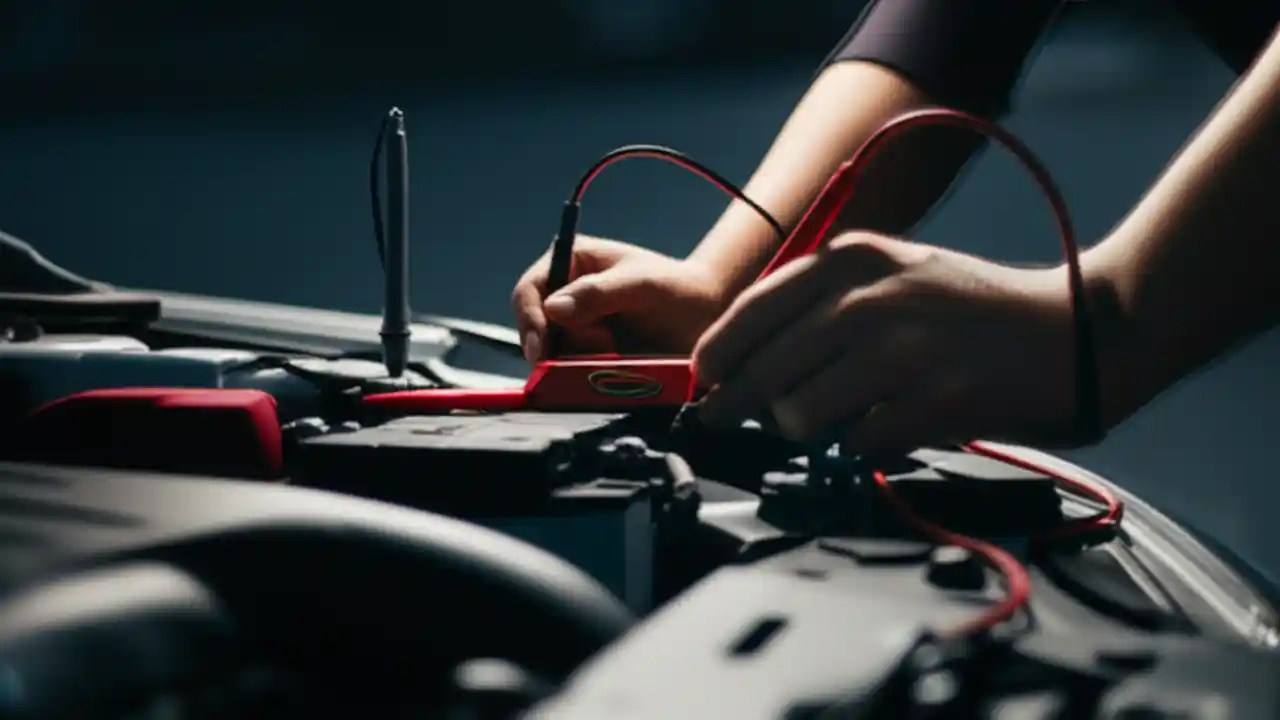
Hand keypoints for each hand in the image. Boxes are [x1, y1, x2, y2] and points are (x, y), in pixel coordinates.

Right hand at [511, 235, 729, 362]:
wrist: (705, 319)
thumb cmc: (677, 288)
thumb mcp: (641, 285)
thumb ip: (598, 293)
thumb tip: (553, 309)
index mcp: (571, 262)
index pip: (529, 290)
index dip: (530, 320)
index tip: (542, 349)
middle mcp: (565, 296)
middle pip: (535, 329)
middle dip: (554, 349)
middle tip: (591, 356)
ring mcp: (575, 330)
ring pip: (551, 357)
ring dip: (571, 366)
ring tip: (614, 357)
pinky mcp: (587, 358)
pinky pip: (570, 375)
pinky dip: (583, 379)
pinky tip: (614, 370)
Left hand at [691, 231, 1079, 455]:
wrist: (1078, 332)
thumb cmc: (975, 312)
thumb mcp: (894, 277)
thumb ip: (823, 307)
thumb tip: (748, 366)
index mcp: (851, 260)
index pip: (748, 313)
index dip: (716, 357)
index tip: (707, 382)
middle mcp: (869, 298)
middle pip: (761, 372)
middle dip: (737, 408)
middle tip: (727, 424)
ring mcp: (902, 350)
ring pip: (799, 415)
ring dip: (807, 433)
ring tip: (834, 425)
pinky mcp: (935, 402)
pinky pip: (856, 447)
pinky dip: (859, 453)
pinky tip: (882, 436)